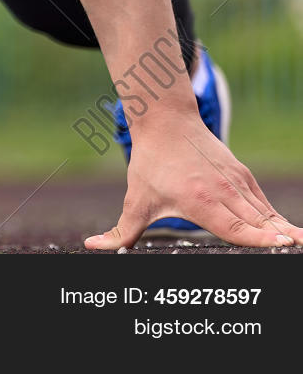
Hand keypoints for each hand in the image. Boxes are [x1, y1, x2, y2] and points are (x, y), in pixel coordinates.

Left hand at [85, 115, 302, 250]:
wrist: (166, 122)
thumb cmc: (150, 164)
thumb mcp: (136, 200)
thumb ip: (121, 231)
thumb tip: (92, 247)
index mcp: (200, 201)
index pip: (236, 227)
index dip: (260, 239)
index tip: (282, 245)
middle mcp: (224, 192)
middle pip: (260, 223)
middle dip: (280, 239)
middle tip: (296, 251)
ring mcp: (238, 183)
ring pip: (268, 213)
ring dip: (286, 231)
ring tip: (300, 245)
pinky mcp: (244, 177)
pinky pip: (265, 204)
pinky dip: (279, 220)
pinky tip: (291, 235)